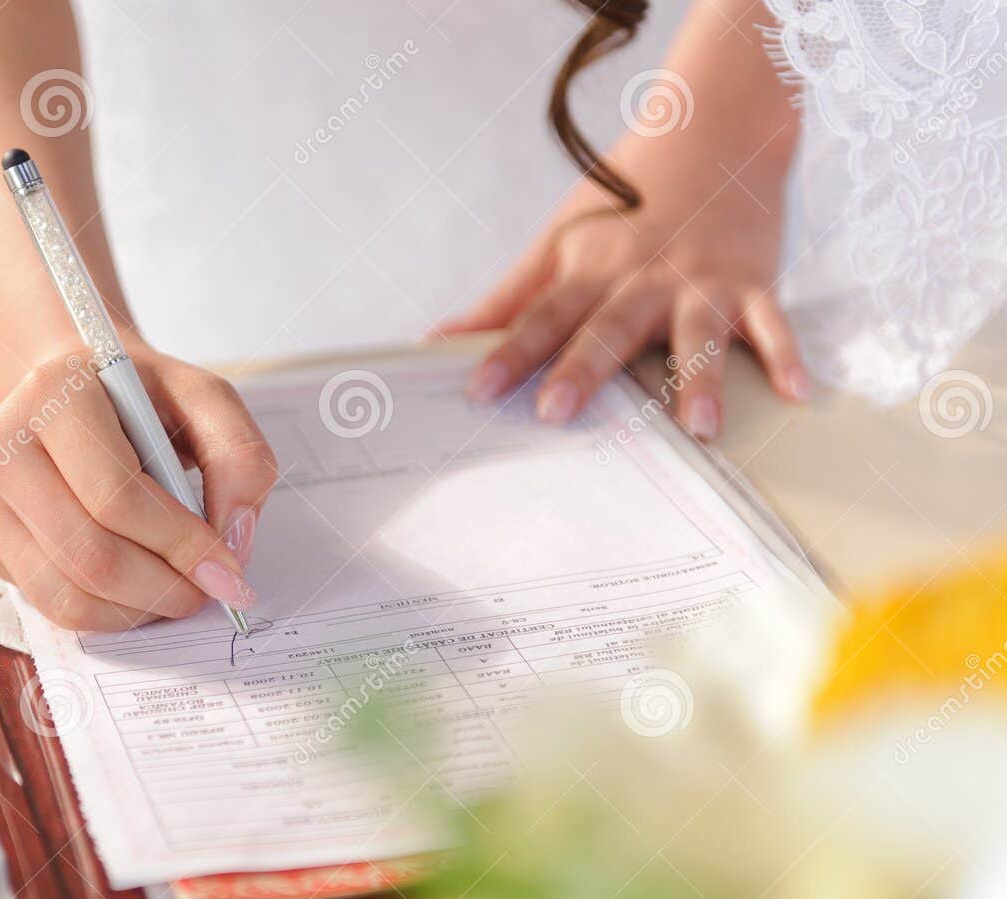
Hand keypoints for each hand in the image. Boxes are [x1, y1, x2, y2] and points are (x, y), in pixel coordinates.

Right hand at [0, 343, 277, 630]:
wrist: (76, 391)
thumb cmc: (140, 395)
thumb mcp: (205, 399)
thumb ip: (239, 458)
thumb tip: (232, 542)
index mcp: (51, 396)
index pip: (114, 496)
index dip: (179, 544)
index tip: (226, 568)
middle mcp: (2, 448)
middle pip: (89, 554)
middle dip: (163, 587)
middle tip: (209, 588)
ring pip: (68, 594)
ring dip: (140, 609)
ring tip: (179, 588)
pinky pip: (53, 607)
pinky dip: (111, 615)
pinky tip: (142, 588)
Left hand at [438, 133, 808, 439]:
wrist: (714, 130)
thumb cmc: (626, 200)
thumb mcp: (558, 240)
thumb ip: (506, 298)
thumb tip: (440, 338)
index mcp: (590, 270)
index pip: (540, 316)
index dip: (506, 352)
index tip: (476, 389)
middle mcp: (643, 278)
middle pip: (608, 328)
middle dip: (583, 369)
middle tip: (556, 412)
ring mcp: (702, 281)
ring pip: (698, 334)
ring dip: (699, 380)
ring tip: (697, 429)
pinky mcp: (755, 282)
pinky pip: (774, 322)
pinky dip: (787, 354)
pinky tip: (798, 392)